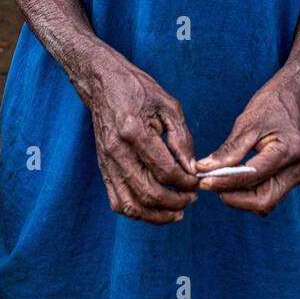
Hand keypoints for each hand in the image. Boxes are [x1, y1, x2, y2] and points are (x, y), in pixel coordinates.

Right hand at [87, 59, 197, 224]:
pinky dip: (138, 212)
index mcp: (133, 131)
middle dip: (176, 201)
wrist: (103, 83)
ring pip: (132, 204)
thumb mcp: (168, 105)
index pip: (164, 170)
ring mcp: (106, 162)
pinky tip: (156, 209)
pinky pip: (118, 202)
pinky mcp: (103, 169)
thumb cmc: (138, 90)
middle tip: (191, 198)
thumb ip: (182, 138)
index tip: (196, 181)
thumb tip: (191, 169)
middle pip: (148, 192)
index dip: (185, 182)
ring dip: (157, 215)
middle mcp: (116, 151)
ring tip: (177, 211)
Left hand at [195, 72, 299, 215]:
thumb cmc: (272, 104)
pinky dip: (251, 192)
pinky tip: (235, 181)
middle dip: (235, 198)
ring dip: (242, 198)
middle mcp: (298, 168)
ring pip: (267, 202)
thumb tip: (204, 169)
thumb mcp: (247, 123)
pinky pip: (271, 194)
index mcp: (289, 151)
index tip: (204, 182)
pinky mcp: (294, 176)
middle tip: (212, 185)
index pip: (254, 176)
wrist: (294, 95)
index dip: (227, 183)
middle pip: (264, 200)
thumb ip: (228, 150)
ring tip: (221, 183)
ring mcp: (299, 174)